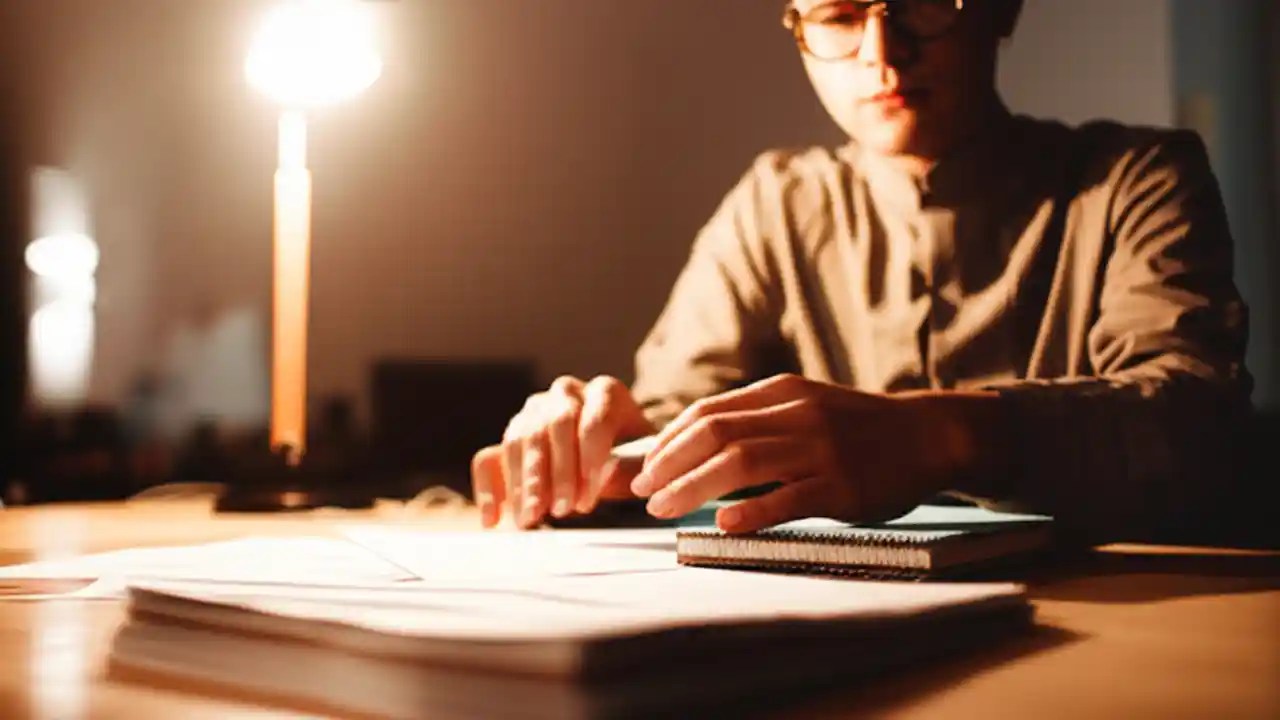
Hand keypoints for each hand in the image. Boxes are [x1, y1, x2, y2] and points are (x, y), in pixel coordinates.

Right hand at [471, 376, 654, 528]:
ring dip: (524, 484)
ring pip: (521, 440)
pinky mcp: (513, 432)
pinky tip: (491, 521)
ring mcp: (535, 409)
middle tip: (560, 511)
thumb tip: (612, 477)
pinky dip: (487, 490)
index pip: (593, 423)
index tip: (589, 502)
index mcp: (605, 392)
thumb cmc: (633, 458)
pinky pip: (488, 458)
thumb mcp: (642, 461)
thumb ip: (630, 469)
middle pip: (555, 427)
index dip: (589, 463)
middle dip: (557, 473)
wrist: (614, 448)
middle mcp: (566, 393)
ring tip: (530, 520)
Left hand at [630, 374, 998, 532]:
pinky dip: (753, 512)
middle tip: (641, 492)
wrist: (927, 435)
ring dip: (694, 487)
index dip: (668, 441)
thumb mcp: (804, 405)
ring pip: (742, 463)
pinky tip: (724, 526)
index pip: (707, 413)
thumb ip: (754, 420)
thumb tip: (689, 446)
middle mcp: (796, 415)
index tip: (642, 467)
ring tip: (664, 508)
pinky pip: (789, 498)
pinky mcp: (842, 486)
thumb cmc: (854, 427)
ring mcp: (820, 450)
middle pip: (715, 434)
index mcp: (781, 393)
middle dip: (669, 464)